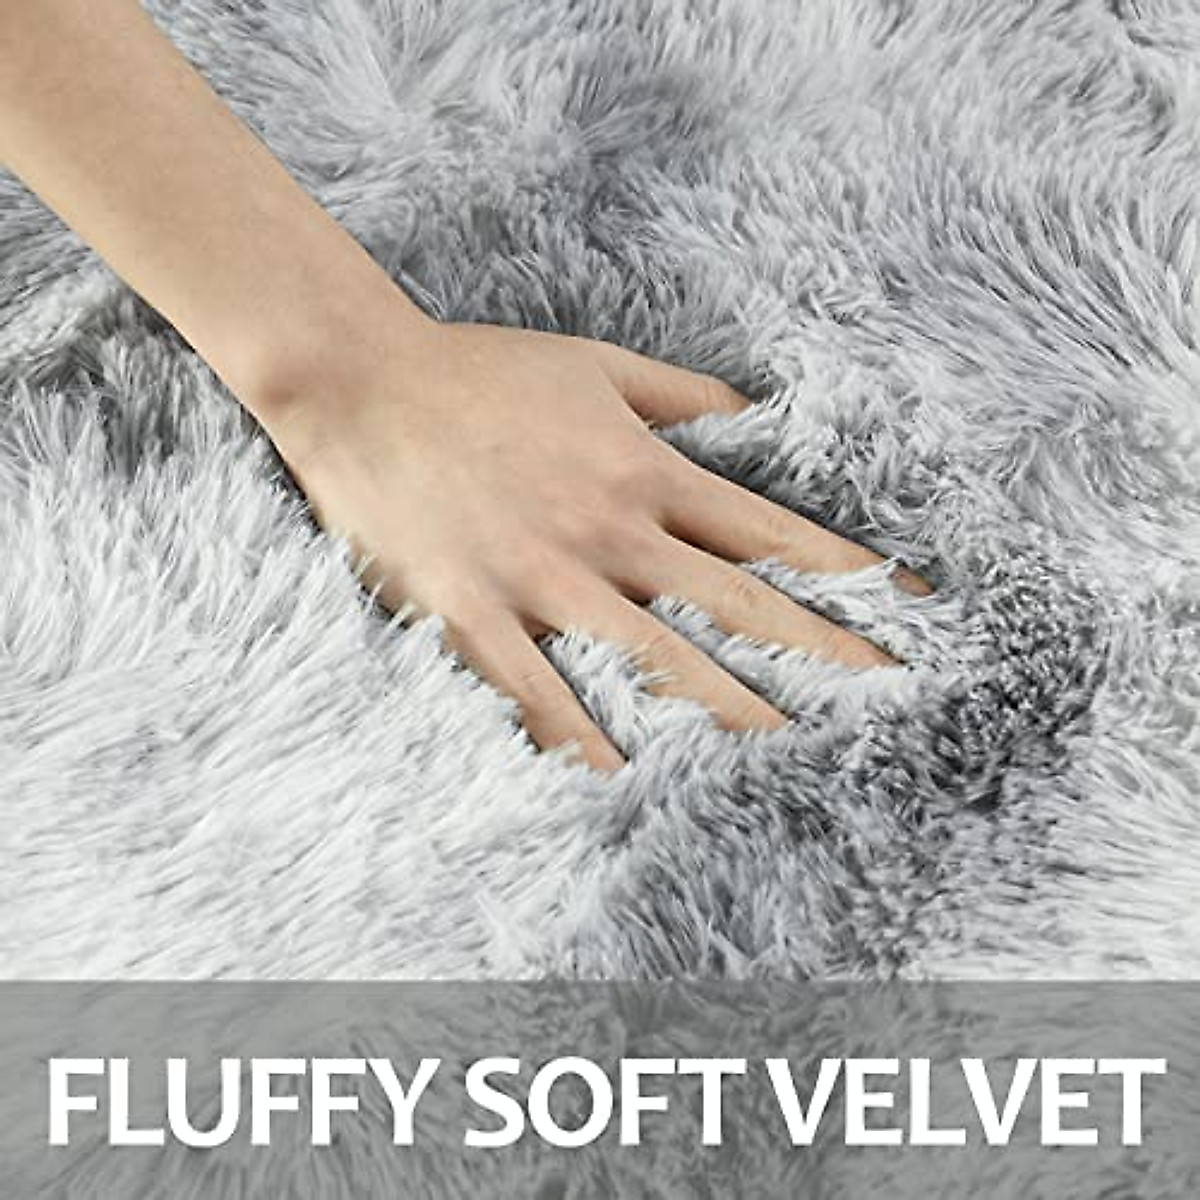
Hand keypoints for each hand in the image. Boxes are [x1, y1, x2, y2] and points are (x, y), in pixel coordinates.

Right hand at [263, 312, 928, 770]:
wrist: (360, 378)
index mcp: (644, 470)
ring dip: (733, 714)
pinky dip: (587, 744)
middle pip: (738, 607)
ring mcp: (543, 577)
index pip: (769, 532)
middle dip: (825, 656)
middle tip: (892, 704)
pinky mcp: (474, 613)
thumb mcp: (593, 365)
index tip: (913, 609)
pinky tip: (630, 789)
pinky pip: (540, 695)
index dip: (849, 573)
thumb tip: (752, 412)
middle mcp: (610, 529)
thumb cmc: (479, 369)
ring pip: (657, 660)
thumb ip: (680, 393)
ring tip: (799, 761)